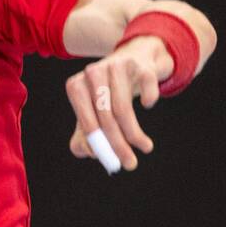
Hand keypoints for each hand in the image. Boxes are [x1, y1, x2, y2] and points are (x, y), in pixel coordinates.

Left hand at [65, 36, 172, 171]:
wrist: (133, 62)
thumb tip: (91, 153)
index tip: (112, 162)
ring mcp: (116, 66)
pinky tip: (147, 104)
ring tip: (146, 147)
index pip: (87, 121)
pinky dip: (149, 100)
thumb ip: (84, 139)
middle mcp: (93, 73)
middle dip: (119, 144)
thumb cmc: (107, 95)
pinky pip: (146, 89)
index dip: (99, 144)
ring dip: (135, 134)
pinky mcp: (140, 65)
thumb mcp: (91, 115)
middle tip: (130, 164)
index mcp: (76, 86)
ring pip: (123, 108)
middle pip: (105, 117)